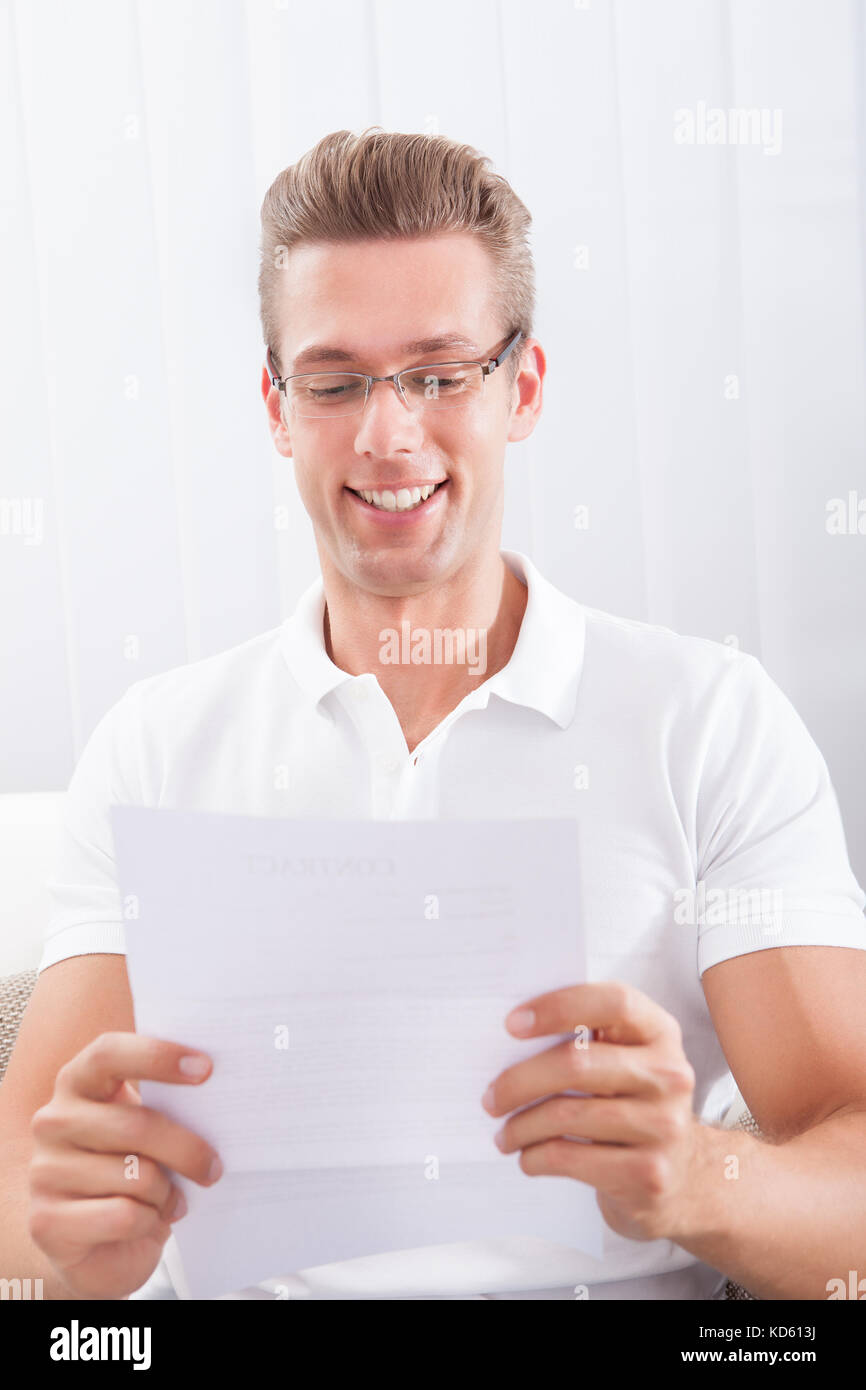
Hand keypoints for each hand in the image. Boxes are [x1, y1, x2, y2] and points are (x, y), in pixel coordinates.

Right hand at [29, 1033, 222, 1298]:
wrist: (97, 1239)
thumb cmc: (131, 1168)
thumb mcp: (146, 1129)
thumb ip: (166, 1105)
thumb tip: (218, 1098)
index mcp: (78, 1082)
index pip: (109, 1053)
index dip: (157, 1055)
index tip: (206, 1068)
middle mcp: (53, 1120)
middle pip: (135, 1123)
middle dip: (186, 1149)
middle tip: (213, 1168)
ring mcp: (45, 1171)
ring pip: (135, 1176)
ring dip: (166, 1193)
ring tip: (170, 1199)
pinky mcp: (47, 1220)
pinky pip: (123, 1215)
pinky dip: (149, 1221)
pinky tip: (148, 1220)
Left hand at [482, 981, 698, 1241]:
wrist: (681, 1177)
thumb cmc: (631, 1105)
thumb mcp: (624, 1062)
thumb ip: (586, 1039)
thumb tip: (512, 1033)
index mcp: (660, 1033)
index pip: (614, 1002)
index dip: (559, 1006)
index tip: (511, 1024)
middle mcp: (670, 1075)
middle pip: (577, 1064)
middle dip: (519, 1081)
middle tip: (490, 1098)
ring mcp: (664, 1126)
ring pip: (567, 1115)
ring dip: (521, 1126)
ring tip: (503, 1134)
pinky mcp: (649, 1173)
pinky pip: (571, 1158)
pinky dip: (535, 1157)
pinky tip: (528, 1157)